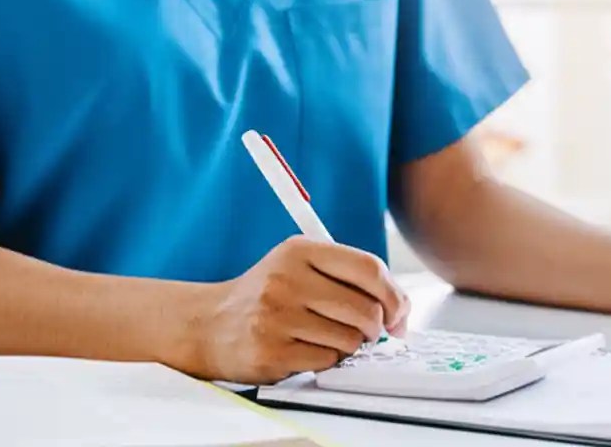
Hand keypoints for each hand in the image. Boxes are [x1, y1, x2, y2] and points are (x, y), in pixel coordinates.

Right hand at [183, 236, 410, 383]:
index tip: (398, 311)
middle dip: (376, 327)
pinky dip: (327, 359)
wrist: (210, 324)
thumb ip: (350, 279)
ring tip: (327, 337)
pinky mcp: (271, 351)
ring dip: (349, 345)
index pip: (368, 267)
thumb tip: (401, 312)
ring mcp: (277, 316)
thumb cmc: (269, 296)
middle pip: (365, 308)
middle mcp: (287, 279)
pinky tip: (307, 349)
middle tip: (368, 332)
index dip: (394, 294)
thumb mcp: (302, 267)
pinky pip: (327, 361)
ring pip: (350, 339)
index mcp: (300, 250)